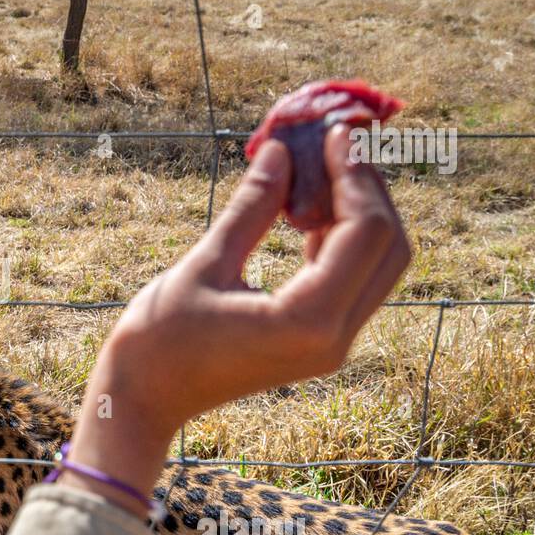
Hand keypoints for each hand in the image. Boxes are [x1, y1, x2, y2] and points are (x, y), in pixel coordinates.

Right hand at [63, 125, 410, 508]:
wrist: (144, 401)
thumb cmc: (159, 339)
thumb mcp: (205, 263)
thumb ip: (252, 207)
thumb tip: (282, 150)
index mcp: (308, 321)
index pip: (366, 233)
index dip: (356, 175)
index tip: (332, 134)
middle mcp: (334, 339)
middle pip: (390, 249)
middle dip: (368, 190)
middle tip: (334, 146)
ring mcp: (331, 346)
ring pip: (379, 265)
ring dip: (359, 212)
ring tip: (319, 169)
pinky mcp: (320, 343)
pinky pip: (354, 282)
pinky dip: (343, 240)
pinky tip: (307, 211)